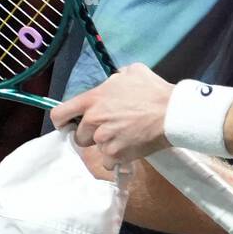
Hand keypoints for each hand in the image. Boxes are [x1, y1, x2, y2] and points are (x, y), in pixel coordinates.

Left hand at [51, 63, 173, 164]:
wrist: (172, 114)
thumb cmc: (153, 90)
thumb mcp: (132, 71)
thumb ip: (115, 79)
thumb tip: (112, 83)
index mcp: (92, 99)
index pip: (60, 114)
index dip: (61, 121)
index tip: (67, 125)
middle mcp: (93, 121)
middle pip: (79, 136)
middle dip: (91, 134)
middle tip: (109, 129)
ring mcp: (103, 140)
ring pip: (96, 148)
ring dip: (106, 145)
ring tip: (124, 138)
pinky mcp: (115, 155)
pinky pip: (109, 161)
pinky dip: (117, 158)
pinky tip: (130, 148)